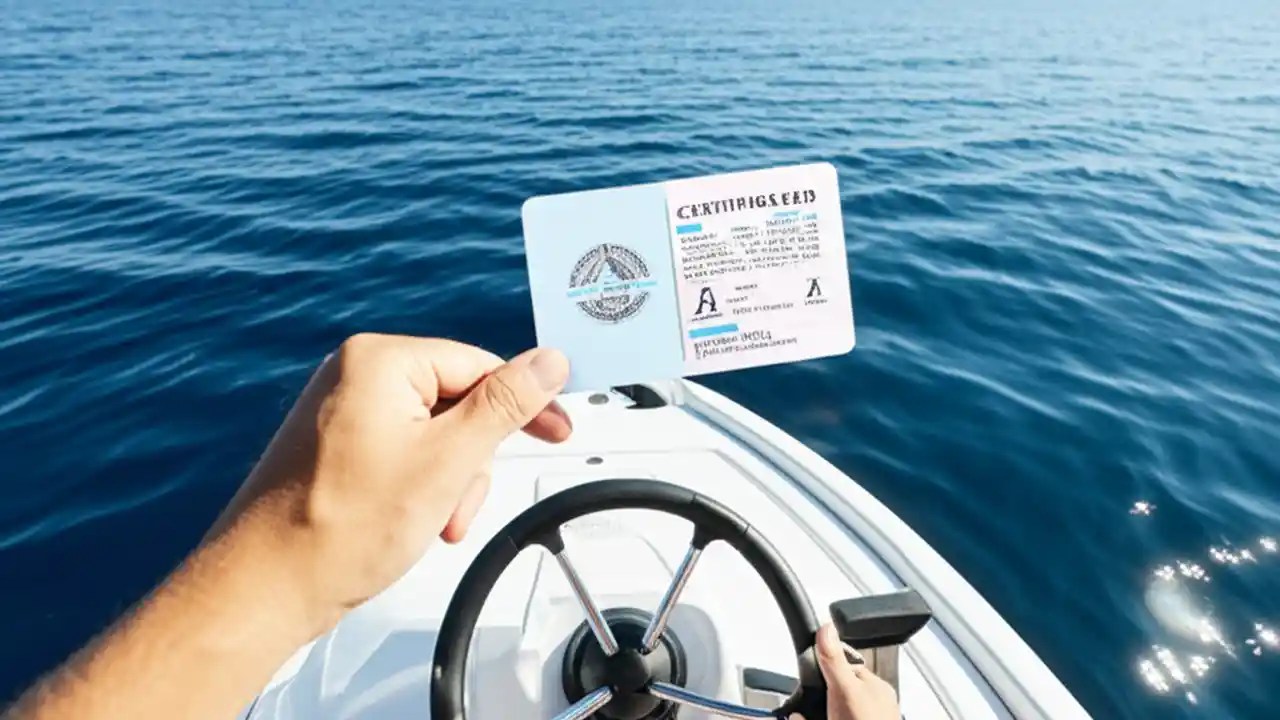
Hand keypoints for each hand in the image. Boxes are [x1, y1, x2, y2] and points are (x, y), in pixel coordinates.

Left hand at [205, 333, 571, 634]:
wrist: (265, 588)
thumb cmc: (339, 529)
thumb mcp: (448, 462)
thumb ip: (504, 406)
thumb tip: (547, 361)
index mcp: (379, 362)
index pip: (478, 365)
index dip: (523, 403)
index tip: (556, 429)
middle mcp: (355, 377)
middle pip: (457, 401)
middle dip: (471, 460)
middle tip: (460, 502)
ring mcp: (341, 412)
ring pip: (434, 435)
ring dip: (449, 482)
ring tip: (432, 522)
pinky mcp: (335, 447)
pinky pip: (403, 453)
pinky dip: (421, 488)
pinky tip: (412, 522)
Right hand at [793, 623, 900, 719]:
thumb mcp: (846, 689)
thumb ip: (834, 660)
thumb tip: (826, 628)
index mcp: (874, 688)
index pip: (844, 668)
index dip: (822, 672)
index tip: (807, 676)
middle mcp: (870, 708)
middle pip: (831, 694)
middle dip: (812, 700)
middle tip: (801, 709)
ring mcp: (857, 718)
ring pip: (824, 712)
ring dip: (807, 715)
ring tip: (801, 717)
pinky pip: (818, 718)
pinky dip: (809, 719)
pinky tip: (803, 719)